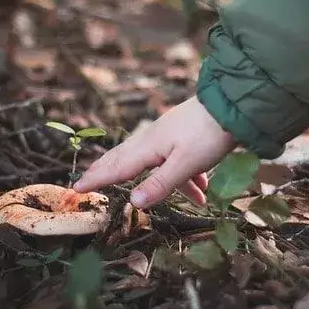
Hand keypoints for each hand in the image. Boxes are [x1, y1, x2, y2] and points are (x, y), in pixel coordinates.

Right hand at [73, 96, 236, 208]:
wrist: (232, 105)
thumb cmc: (209, 135)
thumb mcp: (184, 165)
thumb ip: (160, 184)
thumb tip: (133, 202)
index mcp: (149, 147)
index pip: (116, 167)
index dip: (97, 179)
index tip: (77, 188)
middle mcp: (153, 139)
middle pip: (125, 160)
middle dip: (108, 173)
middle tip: (88, 182)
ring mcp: (168, 135)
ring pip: (153, 163)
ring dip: (158, 184)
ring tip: (155, 201)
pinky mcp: (183, 135)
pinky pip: (175, 161)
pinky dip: (184, 179)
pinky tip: (201, 191)